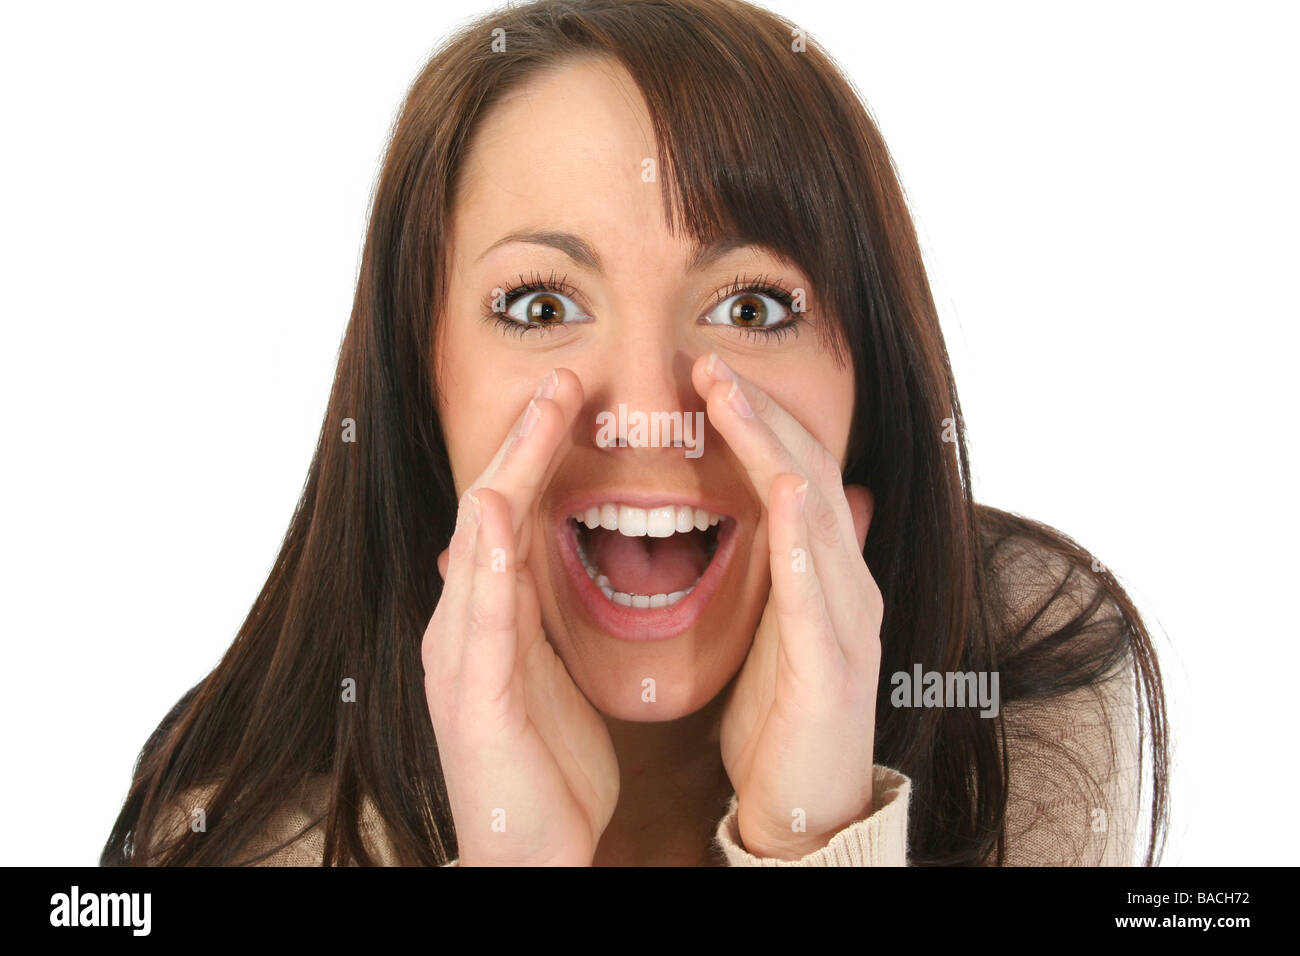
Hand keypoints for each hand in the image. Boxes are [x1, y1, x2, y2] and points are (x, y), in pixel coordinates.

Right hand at [423, 369, 618, 865]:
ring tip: (534, 419)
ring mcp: (462, 660)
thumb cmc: (540, 765)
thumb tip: (512, 547)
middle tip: (564, 379)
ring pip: (479, 552)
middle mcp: (464, 625)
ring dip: (506, 479)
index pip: (513, 514)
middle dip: (526, 443)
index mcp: (491, 616)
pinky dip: (490, 566)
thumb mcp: (539, 668)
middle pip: (492, 512)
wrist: (525, 856)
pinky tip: (501, 518)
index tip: (574, 395)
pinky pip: (484, 624)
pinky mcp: (478, 701)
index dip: (538, 452)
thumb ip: (524, 607)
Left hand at [693, 353, 881, 859]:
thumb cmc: (784, 716)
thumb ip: (789, 561)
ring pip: (814, 512)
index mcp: (825, 571)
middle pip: (808, 473)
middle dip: (760, 413)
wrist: (807, 806)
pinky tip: (785, 492)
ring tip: (732, 396)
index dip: (758, 419)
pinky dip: (803, 535)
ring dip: (773, 448)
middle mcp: (845, 582)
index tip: (708, 374)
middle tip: (709, 361)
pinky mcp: (831, 666)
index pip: (795, 472)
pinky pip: (815, 590)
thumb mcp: (780, 624)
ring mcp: (846, 621)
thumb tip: (813, 498)